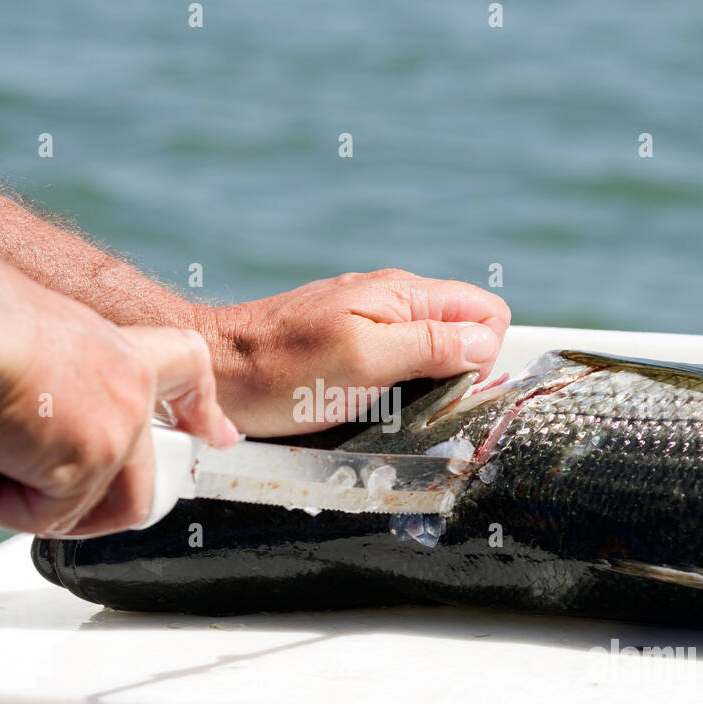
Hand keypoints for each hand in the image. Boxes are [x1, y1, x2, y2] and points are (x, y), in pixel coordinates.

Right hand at [0, 256, 237, 535]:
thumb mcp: (16, 335)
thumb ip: (40, 379)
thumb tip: (7, 410)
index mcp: (116, 350)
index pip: (185, 369)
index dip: (201, 407)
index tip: (216, 434)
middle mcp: (129, 389)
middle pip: (137, 477)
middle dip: (84, 506)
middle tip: (21, 495)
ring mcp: (116, 430)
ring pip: (82, 507)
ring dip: (17, 502)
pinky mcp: (87, 466)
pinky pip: (41, 517)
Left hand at [198, 269, 510, 435]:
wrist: (215, 372)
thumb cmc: (282, 371)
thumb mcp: (364, 361)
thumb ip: (428, 346)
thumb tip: (484, 342)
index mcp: (402, 295)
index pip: (487, 311)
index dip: (483, 355)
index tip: (449, 388)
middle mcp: (390, 300)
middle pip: (462, 333)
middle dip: (455, 374)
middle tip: (413, 405)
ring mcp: (367, 319)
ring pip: (429, 351)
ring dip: (420, 386)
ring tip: (381, 408)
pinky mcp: (347, 342)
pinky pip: (394, 363)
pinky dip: (390, 388)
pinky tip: (360, 405)